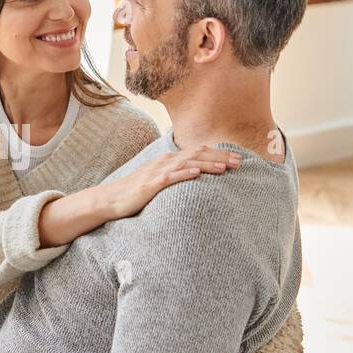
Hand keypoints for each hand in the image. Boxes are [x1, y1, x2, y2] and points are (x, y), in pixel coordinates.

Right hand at [98, 145, 239, 219]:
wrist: (110, 199)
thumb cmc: (136, 192)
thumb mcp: (159, 180)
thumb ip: (176, 176)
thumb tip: (197, 178)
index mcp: (169, 159)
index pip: (198, 152)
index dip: (219, 154)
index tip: (238, 158)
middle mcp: (165, 161)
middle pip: (197, 155)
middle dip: (220, 157)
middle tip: (241, 162)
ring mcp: (158, 172)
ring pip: (187, 163)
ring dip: (208, 164)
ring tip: (226, 167)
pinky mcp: (151, 184)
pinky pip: (171, 177)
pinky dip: (185, 173)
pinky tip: (197, 173)